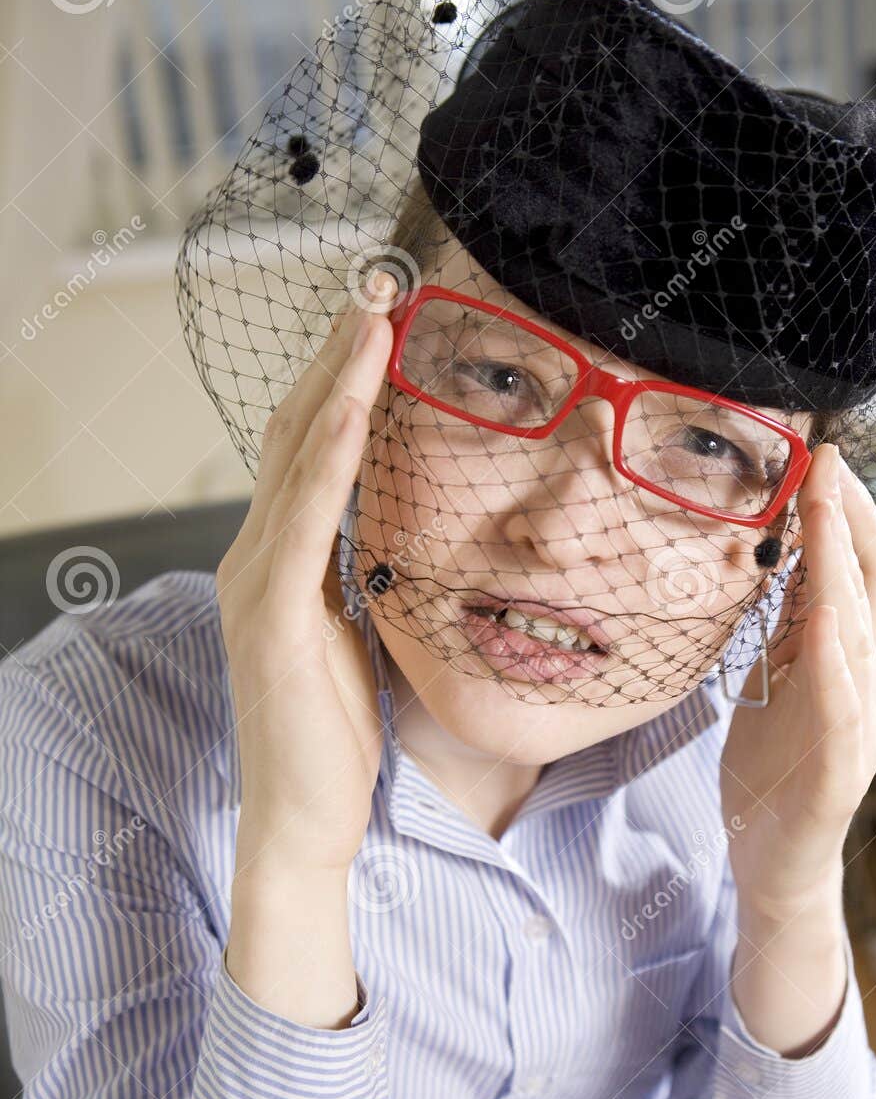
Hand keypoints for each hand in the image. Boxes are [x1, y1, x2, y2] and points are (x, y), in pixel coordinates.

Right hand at [216, 282, 395, 876]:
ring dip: (338, 381)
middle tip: (376, 282)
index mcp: (277, 560)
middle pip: (296, 433)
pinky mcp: (271, 616)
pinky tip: (358, 405)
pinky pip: (303, 519)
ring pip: (298, 458)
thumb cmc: (336, 734)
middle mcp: (254, 556)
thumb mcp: (357, 632)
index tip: (379, 318)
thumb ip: (360, 573)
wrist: (305, 816)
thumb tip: (397, 529)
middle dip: (337, 356)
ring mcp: (255, 582)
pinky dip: (331, 455)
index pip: (307, 449)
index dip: (340, 381)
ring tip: (371, 313)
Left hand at [720, 443, 875, 921]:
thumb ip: (784, 626)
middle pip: (868, 582)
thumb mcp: (769, 682)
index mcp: (838, 657)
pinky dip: (834, 663)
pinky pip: (843, 710)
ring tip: (821, 516)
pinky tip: (822, 625)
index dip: (839, 511)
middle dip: (846, 517)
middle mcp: (859, 680)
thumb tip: (781, 557)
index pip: (849, 567)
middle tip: (824, 460)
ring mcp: (856, 724)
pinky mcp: (841, 771)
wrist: (771, 861)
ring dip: (838, 570)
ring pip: (857, 633)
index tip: (816, 457)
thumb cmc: (772, 769)